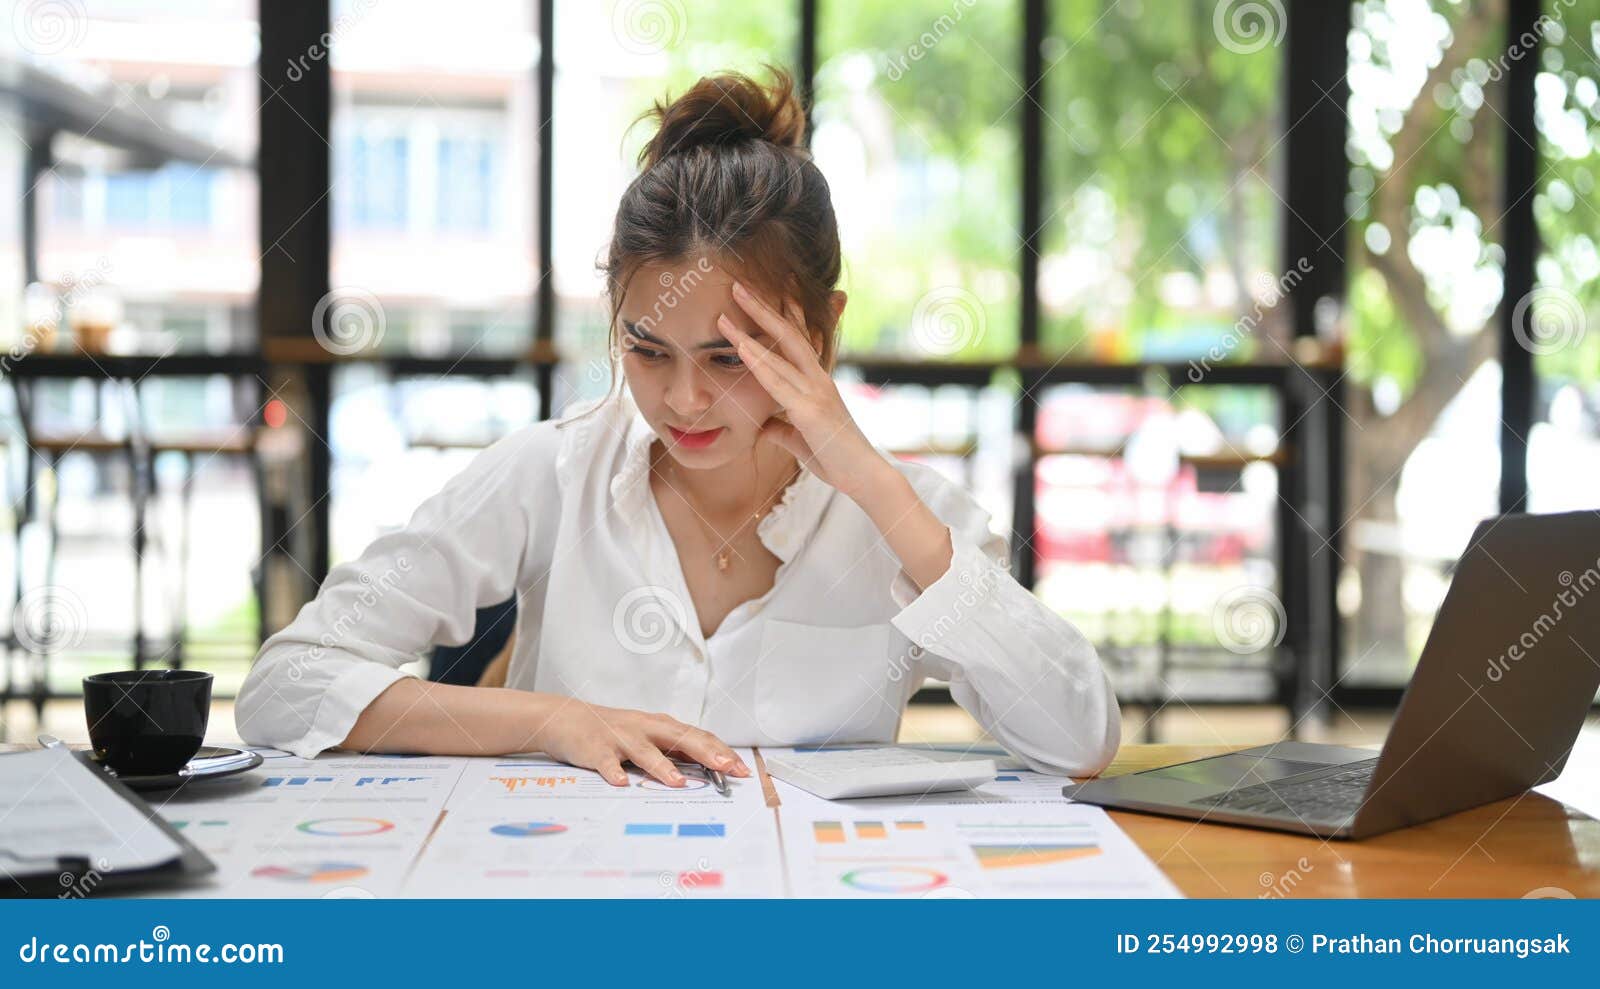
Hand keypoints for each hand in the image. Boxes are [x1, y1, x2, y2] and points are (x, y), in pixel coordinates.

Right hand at [532, 697, 750, 787]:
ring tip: (678, 783)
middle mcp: (646, 728)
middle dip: (705, 752)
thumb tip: (712, 768)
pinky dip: (613, 771)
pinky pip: (606, 762)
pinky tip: (621, 783)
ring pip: (645, 751)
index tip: (741, 768)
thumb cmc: (617, 732)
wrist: (570, 719)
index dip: (721, 751)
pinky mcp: (596, 748)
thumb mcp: (650, 737)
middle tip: (726, 768)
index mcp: (662, 727)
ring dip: (662, 767)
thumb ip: (676, 751)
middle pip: (680, 738)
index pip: (699, 737)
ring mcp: (621, 737)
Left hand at [717, 281, 892, 500]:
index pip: (799, 339)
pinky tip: (739, 345)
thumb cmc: (837, 459)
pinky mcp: (809, 410)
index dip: (785, 312)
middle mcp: (818, 379)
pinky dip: (757, 361)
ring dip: (752, 325)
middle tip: (738, 284)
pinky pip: (777, 381)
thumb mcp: (801, 440)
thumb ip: (781, 429)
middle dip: (762, 307)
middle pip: (788, 333)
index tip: (770, 288)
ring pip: (780, 349)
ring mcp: (815, 392)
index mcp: (817, 382)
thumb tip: (763, 426)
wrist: (865, 477)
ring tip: (728, 305)